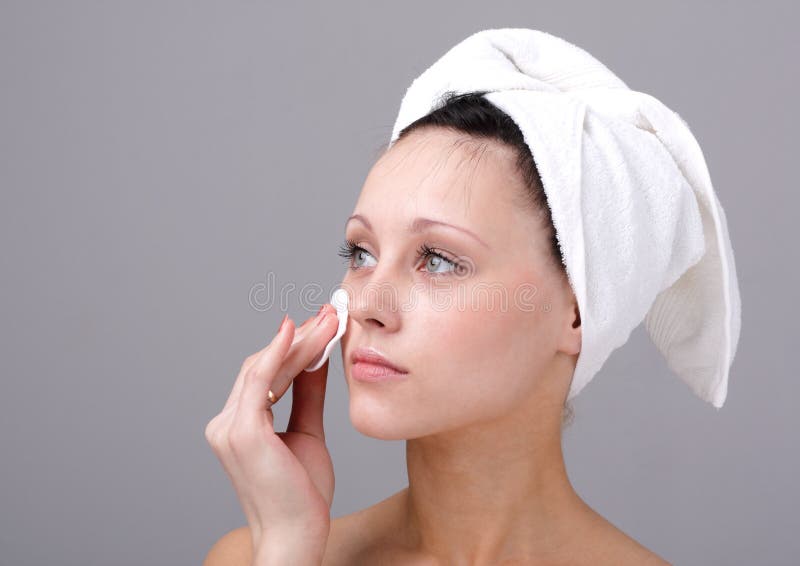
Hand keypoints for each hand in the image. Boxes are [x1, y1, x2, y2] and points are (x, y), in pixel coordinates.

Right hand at [205, 304, 338, 550]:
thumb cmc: (302, 493)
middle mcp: (225, 423)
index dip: (293, 347)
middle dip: (299, 338)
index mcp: (238, 425)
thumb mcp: (308, 432)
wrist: (297, 535)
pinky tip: (297, 332)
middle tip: (330, 313)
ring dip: (298, 341)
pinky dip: (278, 353)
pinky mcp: (243, 432)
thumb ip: (308, 395)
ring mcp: (228, 427)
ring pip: (264, 368)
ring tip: (329, 320)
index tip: (322, 325)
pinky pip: (261, 381)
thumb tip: (317, 358)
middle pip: (263, 366)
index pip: (265, 375)